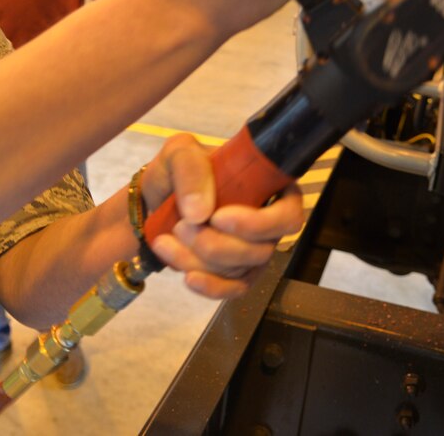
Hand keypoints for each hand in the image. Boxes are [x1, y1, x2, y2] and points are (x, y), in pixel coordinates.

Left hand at [139, 134, 304, 298]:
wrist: (155, 199)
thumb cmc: (178, 171)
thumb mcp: (179, 153)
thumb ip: (190, 169)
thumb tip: (200, 212)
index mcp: (268, 187)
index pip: (288, 213)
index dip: (259, 223)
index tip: (217, 217)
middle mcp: (267, 223)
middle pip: (262, 249)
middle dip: (218, 245)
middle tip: (182, 226)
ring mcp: (252, 251)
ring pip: (241, 270)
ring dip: (201, 260)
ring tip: (167, 240)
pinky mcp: (235, 273)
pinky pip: (233, 289)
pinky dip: (210, 286)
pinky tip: (189, 276)